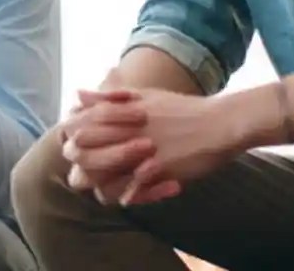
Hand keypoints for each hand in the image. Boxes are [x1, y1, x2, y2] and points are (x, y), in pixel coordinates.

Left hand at [60, 68, 180, 205]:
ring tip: (109, 188)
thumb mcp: (143, 96)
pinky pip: (132, 190)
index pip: (75, 129)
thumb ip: (108, 98)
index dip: (72, 141)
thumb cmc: (182, 109)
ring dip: (101, 186)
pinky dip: (128, 196)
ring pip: (101, 177)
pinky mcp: (159, 167)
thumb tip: (77, 94)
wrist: (220, 122)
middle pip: (81, 154)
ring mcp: (141, 150)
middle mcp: (124, 129)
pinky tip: (130, 197)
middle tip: (89, 174)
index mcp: (117, 112)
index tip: (81, 149)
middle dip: (81, 167)